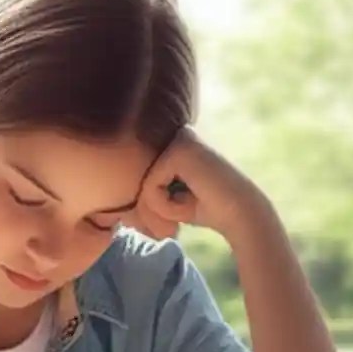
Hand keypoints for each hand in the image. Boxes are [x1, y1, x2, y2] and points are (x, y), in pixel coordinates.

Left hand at [130, 126, 275, 243]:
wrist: (241, 214)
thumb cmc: (207, 209)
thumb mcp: (167, 200)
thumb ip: (142, 195)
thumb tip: (112, 207)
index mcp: (174, 142)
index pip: (140, 177)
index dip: (150, 204)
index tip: (172, 217)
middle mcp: (177, 134)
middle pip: (137, 179)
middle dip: (152, 209)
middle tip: (180, 216)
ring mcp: (178, 139)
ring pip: (141, 184)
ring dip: (160, 208)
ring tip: (190, 203)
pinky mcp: (178, 150)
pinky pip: (150, 187)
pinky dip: (166, 205)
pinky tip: (192, 199)